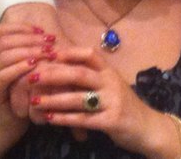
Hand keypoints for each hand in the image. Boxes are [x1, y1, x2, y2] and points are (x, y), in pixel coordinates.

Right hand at [0, 19, 57, 118]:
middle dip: (29, 38)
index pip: (2, 31)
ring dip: (27, 51)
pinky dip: (18, 68)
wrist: (13, 123)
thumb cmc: (31, 92)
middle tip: (49, 41)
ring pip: (3, 56)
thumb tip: (57, 34)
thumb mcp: (39, 69)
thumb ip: (42, 52)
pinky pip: (2, 77)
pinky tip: (34, 65)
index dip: (21, 27)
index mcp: (3, 54)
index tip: (42, 30)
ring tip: (46, 52)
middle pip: (4, 41)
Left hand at [28, 47, 156, 152]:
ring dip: (54, 99)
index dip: (68, 53)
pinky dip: (65, 118)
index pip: (89, 54)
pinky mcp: (112, 120)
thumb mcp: (110, 85)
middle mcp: (112, 82)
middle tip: (32, 76)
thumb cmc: (124, 104)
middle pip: (80, 74)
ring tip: (35, 101)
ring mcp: (113, 101)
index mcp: (110, 71)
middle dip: (54, 75)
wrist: (148, 127)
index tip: (47, 53)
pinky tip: (49, 118)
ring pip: (79, 98)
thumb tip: (60, 67)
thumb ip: (91, 77)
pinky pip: (84, 119)